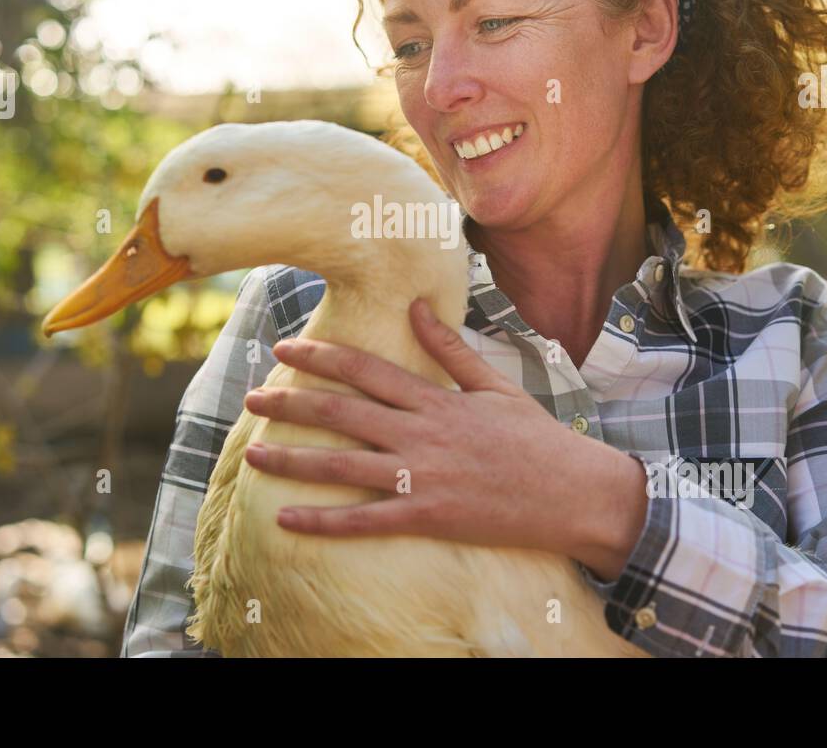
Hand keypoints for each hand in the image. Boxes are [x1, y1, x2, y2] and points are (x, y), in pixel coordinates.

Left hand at [240, 297, 647, 576]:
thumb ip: (450, 349)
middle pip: (342, 413)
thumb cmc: (536, 438)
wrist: (574, 494)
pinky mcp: (426, 518)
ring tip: (253, 453)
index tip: (284, 349)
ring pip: (342, 466)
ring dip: (292, 460)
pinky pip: (364, 520)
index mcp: (436, 400)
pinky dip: (322, 521)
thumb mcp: (496, 385)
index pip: (366, 370)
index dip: (320, 357)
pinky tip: (286, 518)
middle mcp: (421, 434)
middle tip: (252, 398)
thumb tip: (417, 306)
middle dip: (291, 403)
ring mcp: (421, 478)